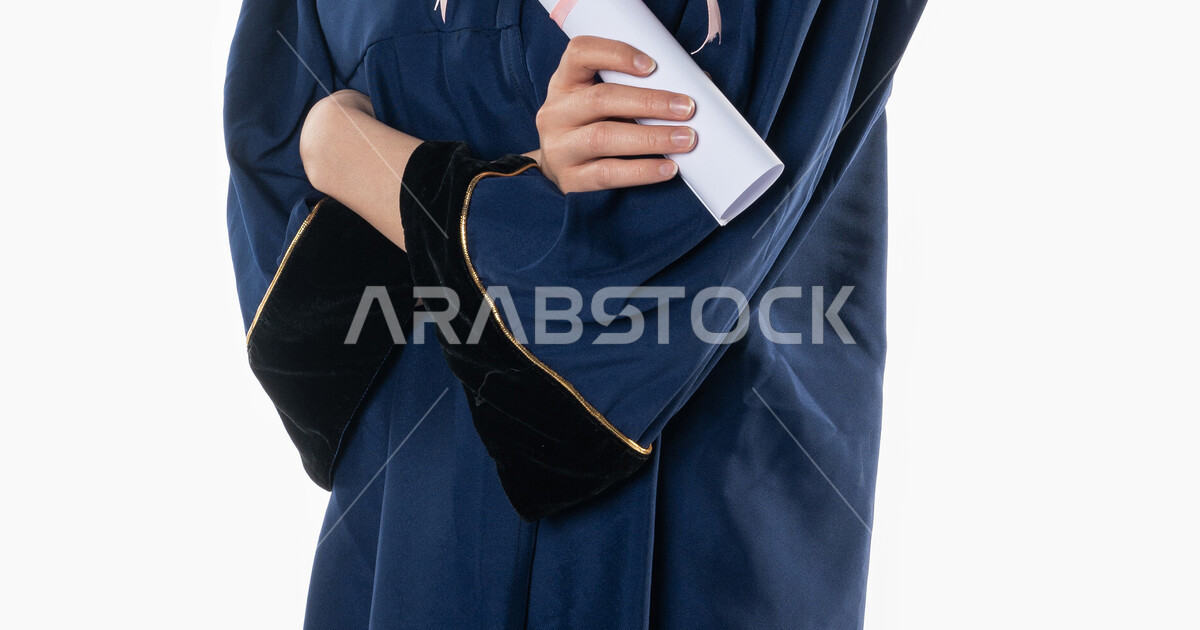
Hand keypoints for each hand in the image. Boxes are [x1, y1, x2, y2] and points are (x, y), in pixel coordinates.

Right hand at [530, 36, 697, 192]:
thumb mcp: (600, 102)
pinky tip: (668, 168)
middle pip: (601, 99)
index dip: (615, 54)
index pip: (580, 53)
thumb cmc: (592, 128)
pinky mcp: (570, 180)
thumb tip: (697, 85)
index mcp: (564, 83)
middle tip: (686, 108)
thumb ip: (636, 89)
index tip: (652, 65)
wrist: (560, 172)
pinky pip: (608, 174)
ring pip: (604, 137)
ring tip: (685, 139)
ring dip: (651, 138)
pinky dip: (642, 171)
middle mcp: (556, 113)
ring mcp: (559, 148)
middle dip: (649, 102)